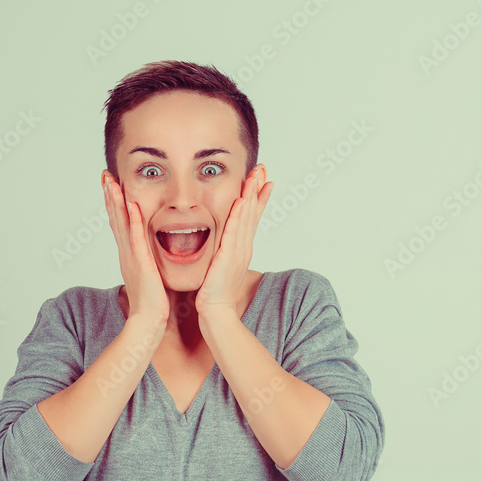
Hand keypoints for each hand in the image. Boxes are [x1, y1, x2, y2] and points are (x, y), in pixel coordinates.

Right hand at [103, 173, 169, 333]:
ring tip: (112, 182)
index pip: (119, 224)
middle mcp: (126, 252)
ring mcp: (131, 256)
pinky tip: (132, 205)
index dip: (114, 204)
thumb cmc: (151, 301)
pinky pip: (136, 237)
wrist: (149, 320)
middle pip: (115, 219)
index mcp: (128, 254)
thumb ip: (147, 261)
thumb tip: (149, 254)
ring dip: (116, 202)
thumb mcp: (148, 274)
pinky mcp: (141, 262)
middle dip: (110, 196)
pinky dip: (133, 221)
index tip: (111, 185)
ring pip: (122, 223)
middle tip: (105, 176)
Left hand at [196, 165, 273, 317]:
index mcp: (241, 248)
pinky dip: (238, 215)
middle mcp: (243, 246)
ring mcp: (238, 250)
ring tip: (255, 176)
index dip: (258, 199)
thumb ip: (223, 253)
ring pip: (245, 217)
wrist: (216, 311)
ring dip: (250, 195)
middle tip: (262, 169)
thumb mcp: (221, 266)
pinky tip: (241, 200)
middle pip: (252, 212)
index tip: (265, 181)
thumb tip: (222, 245)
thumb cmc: (215, 293)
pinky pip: (233, 231)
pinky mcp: (228, 256)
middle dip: (257, 189)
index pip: (252, 218)